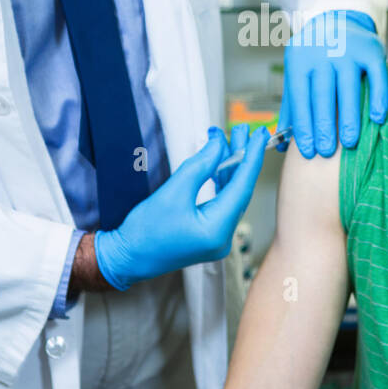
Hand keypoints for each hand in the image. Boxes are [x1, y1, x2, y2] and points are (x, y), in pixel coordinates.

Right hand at [94, 125, 268, 290]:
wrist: (127, 258)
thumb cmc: (145, 230)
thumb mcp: (173, 192)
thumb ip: (200, 166)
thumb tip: (219, 145)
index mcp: (217, 230)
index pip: (242, 187)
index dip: (252, 156)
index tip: (260, 133)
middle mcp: (224, 237)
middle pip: (239, 190)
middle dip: (241, 158)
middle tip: (243, 130)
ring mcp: (217, 238)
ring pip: (231, 195)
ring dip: (230, 167)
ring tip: (231, 139)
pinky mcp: (209, 235)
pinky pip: (221, 203)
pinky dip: (221, 182)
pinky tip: (220, 163)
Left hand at [278, 9, 387, 158]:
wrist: (336, 20)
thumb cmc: (314, 58)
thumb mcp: (296, 75)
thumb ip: (290, 107)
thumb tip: (279, 144)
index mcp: (299, 59)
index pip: (300, 97)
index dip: (303, 126)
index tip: (307, 151)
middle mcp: (322, 52)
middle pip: (322, 94)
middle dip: (324, 126)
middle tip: (326, 152)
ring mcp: (347, 49)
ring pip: (348, 87)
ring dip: (349, 117)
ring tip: (349, 143)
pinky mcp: (371, 49)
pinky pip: (376, 76)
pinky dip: (379, 97)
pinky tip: (378, 118)